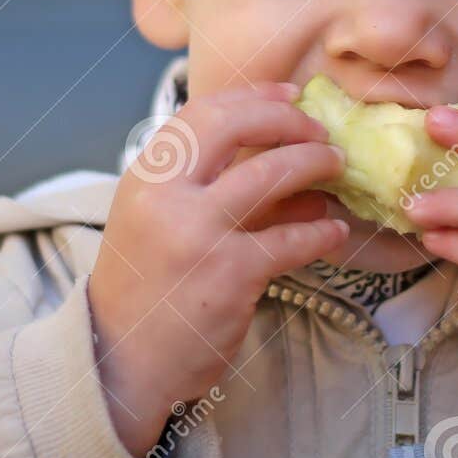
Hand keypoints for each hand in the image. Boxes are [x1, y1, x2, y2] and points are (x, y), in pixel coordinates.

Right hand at [87, 82, 348, 455]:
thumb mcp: (163, 222)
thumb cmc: (147, 287)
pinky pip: (292, 240)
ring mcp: (199, 234)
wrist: (121, 360)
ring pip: (273, 175)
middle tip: (320, 133)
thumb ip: (214, 186)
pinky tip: (334, 232)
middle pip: (237, 127)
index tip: (290, 97)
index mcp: (147, 176)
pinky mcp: (230, 275)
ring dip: (315, 165)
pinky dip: (322, 232)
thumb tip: (291, 159)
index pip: (204, 112)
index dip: (255, 98)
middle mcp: (167, 197)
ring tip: (337, 168)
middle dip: (289, 121)